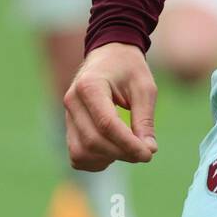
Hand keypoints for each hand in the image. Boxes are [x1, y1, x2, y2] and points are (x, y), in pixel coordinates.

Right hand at [64, 43, 157, 170]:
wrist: (109, 55)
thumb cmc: (129, 68)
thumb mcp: (144, 87)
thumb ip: (145, 118)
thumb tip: (149, 150)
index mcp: (90, 85)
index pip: (107, 124)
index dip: (128, 144)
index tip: (148, 154)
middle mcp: (72, 101)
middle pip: (93, 141)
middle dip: (121, 153)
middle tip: (146, 153)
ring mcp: (67, 115)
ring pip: (81, 152)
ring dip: (108, 159)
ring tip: (129, 149)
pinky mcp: (68, 127)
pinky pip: (77, 155)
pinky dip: (96, 161)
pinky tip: (114, 151)